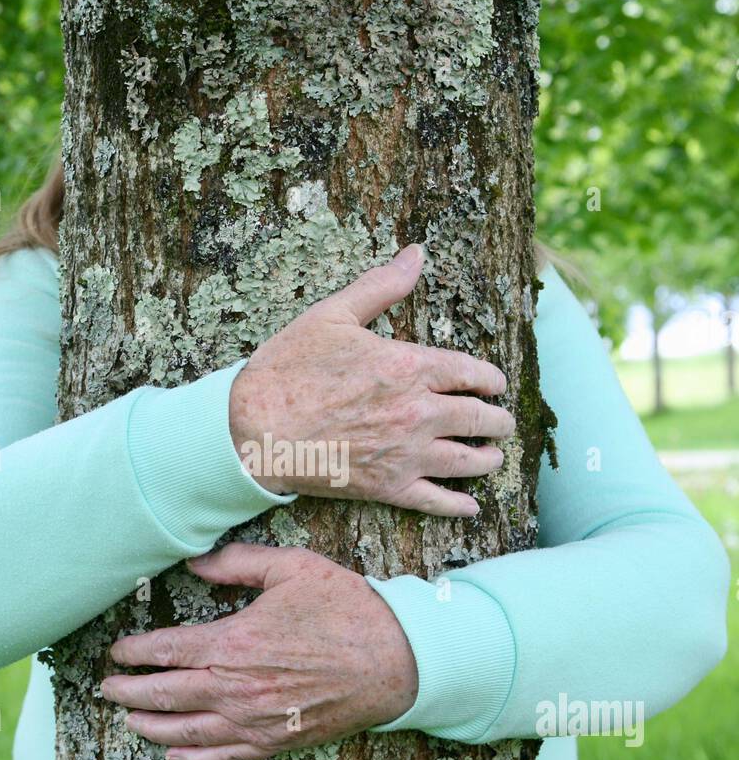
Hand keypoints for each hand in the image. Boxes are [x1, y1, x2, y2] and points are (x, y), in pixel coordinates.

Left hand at [101, 544, 418, 759]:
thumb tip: (193, 561)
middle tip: (108, 689)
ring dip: (149, 728)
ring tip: (129, 721)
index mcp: (231, 644)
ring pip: (183, 732)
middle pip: (162, 697)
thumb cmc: (345, 610)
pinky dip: (192, 758)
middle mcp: (233, 690)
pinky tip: (175, 754)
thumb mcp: (291, 569)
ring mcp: (252, 722)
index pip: (162, 652)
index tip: (117, 652)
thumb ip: (236, 563)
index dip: (132, 654)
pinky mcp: (273, 743)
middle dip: (127, 694)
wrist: (395, 661)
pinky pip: (221, 757)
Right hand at [228, 244, 514, 516]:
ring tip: (494, 457)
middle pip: (480, 419)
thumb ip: (381, 285)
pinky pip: (437, 501)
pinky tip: (471, 506)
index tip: (496, 385)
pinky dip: (459, 505)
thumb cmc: (289, 368)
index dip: (492, 380)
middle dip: (499, 421)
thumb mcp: (333, 314)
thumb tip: (416, 253)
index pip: (473, 373)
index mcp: (410, 366)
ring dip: (489, 459)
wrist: (254, 428)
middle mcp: (419, 412)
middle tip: (504, 423)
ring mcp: (406, 454)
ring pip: (468, 461)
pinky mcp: (388, 487)